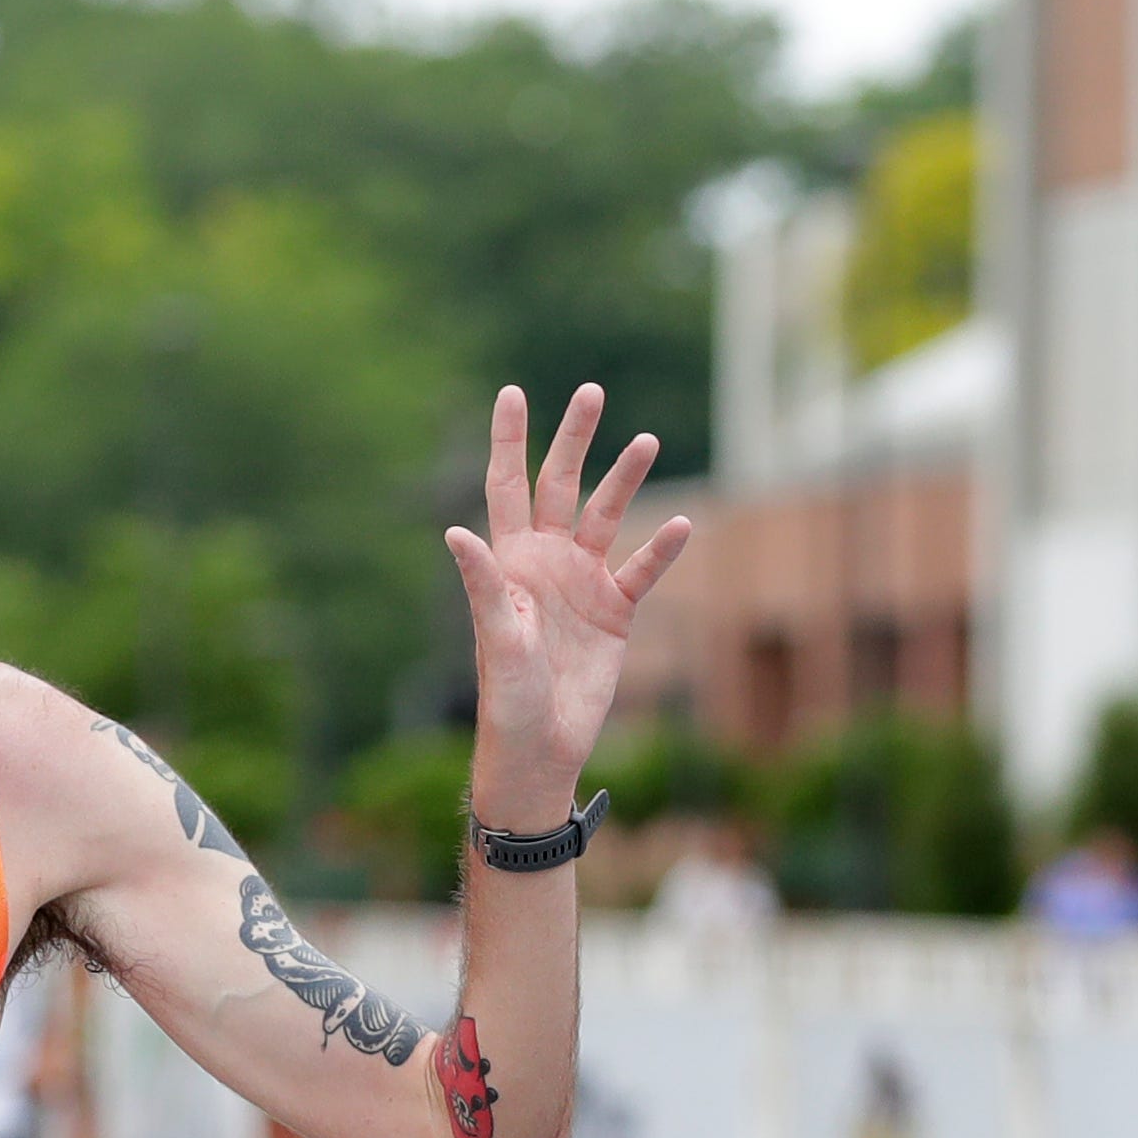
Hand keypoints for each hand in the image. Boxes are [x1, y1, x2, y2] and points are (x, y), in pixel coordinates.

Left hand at [445, 382, 688, 830]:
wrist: (539, 746)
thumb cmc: (505, 698)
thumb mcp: (495, 637)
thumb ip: (482, 584)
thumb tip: (456, 532)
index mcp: (508, 562)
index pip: (506, 488)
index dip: (508, 442)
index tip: (511, 392)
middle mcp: (546, 562)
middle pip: (560, 486)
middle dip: (573, 439)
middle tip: (590, 391)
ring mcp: (582, 584)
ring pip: (606, 516)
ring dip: (625, 479)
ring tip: (645, 439)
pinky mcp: (615, 613)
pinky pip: (643, 571)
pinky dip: (662, 549)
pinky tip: (682, 523)